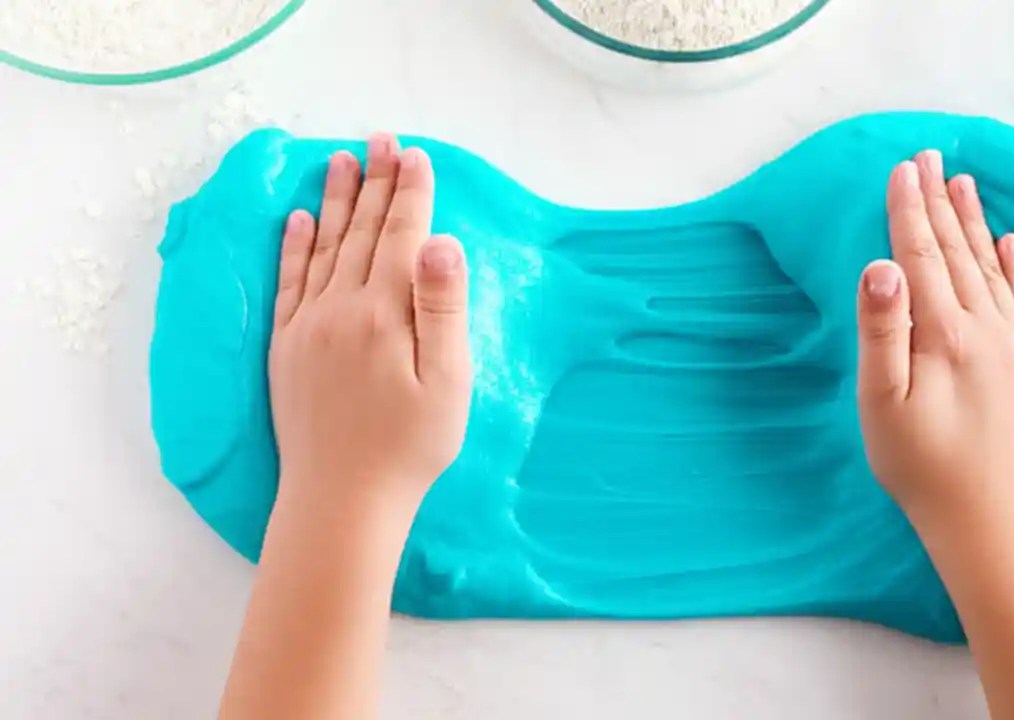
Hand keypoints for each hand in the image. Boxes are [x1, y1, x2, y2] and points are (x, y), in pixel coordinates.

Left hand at [268, 133, 471, 509]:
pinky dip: (294, 248)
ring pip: (324, 248)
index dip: (412, 193)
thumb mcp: (447, 381)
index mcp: (386, 313)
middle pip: (362, 232)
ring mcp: (308, 327)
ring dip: (335, 202)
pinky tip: (298, 221)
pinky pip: (288, 283)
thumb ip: (441, 306)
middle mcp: (341, 309)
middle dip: (375, 182)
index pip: (402, 237)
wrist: (341, 501)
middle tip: (380, 138)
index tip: (415, 153)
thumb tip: (440, 241)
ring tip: (340, 160)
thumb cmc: (410, 448)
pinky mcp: (287, 348)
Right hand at [856, 149, 1013, 526]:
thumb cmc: (924, 469)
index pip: (921, 257)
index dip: (908, 211)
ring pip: (992, 269)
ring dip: (975, 223)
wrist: (996, 521)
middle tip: (929, 156)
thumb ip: (882, 331)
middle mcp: (986, 329)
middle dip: (939, 202)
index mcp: (945, 335)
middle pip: (958, 252)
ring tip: (963, 183)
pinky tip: (1010, 245)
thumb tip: (881, 267)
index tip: (901, 168)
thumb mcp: (883, 404)